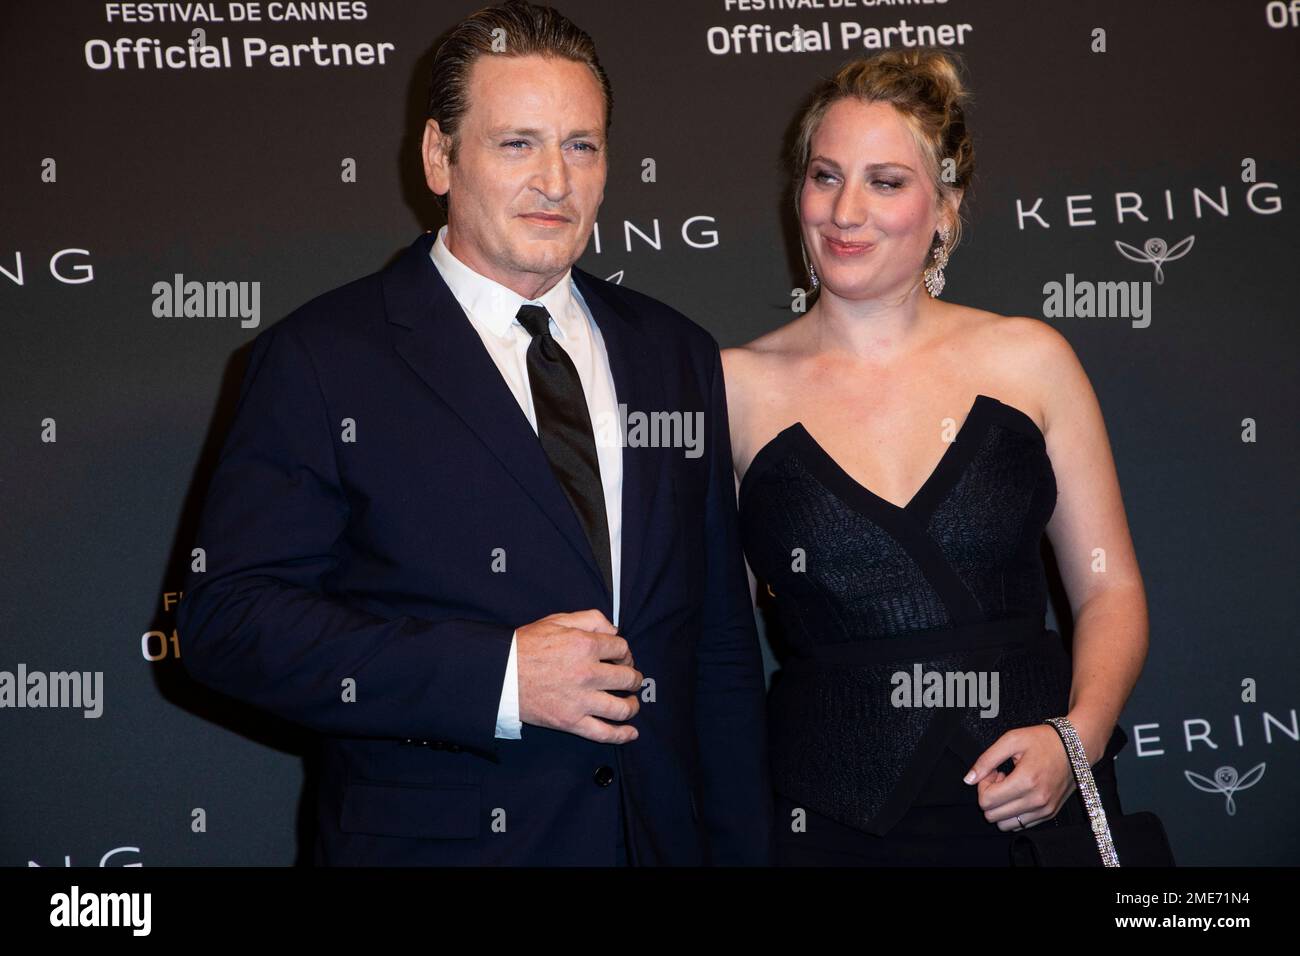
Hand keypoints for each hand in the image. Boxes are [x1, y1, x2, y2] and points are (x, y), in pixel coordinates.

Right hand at [515, 609, 641, 743]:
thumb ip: (591, 619)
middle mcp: (587, 673)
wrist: (500, 675)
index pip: (622, 648)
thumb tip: (614, 631)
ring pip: (623, 708)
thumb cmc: (526, 646)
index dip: (625, 652)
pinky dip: (622, 735)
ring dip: (633, 705)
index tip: (621, 657)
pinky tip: (631, 733)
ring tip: (632, 702)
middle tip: (630, 679)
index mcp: (585, 645)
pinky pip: (604, 733)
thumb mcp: (558, 620)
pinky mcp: (571, 722)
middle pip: (628, 678)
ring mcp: (581, 700)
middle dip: (634, 677)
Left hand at [964, 725, 1074, 831]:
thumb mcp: (1011, 740)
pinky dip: (1014, 812)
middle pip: (992, 816)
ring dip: (1001, 807)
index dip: (982, 785)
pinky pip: (1021, 825)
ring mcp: (1044, 810)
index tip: (994, 771)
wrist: (1076, 746)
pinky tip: (1021, 792)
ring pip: (1005, 824)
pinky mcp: (1050, 814)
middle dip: (990, 796)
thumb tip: (969, 779)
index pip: (986, 801)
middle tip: (1000, 777)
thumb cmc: (1043, 740)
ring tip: (1010, 786)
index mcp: (1025, 781)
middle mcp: (1036, 800)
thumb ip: (986, 760)